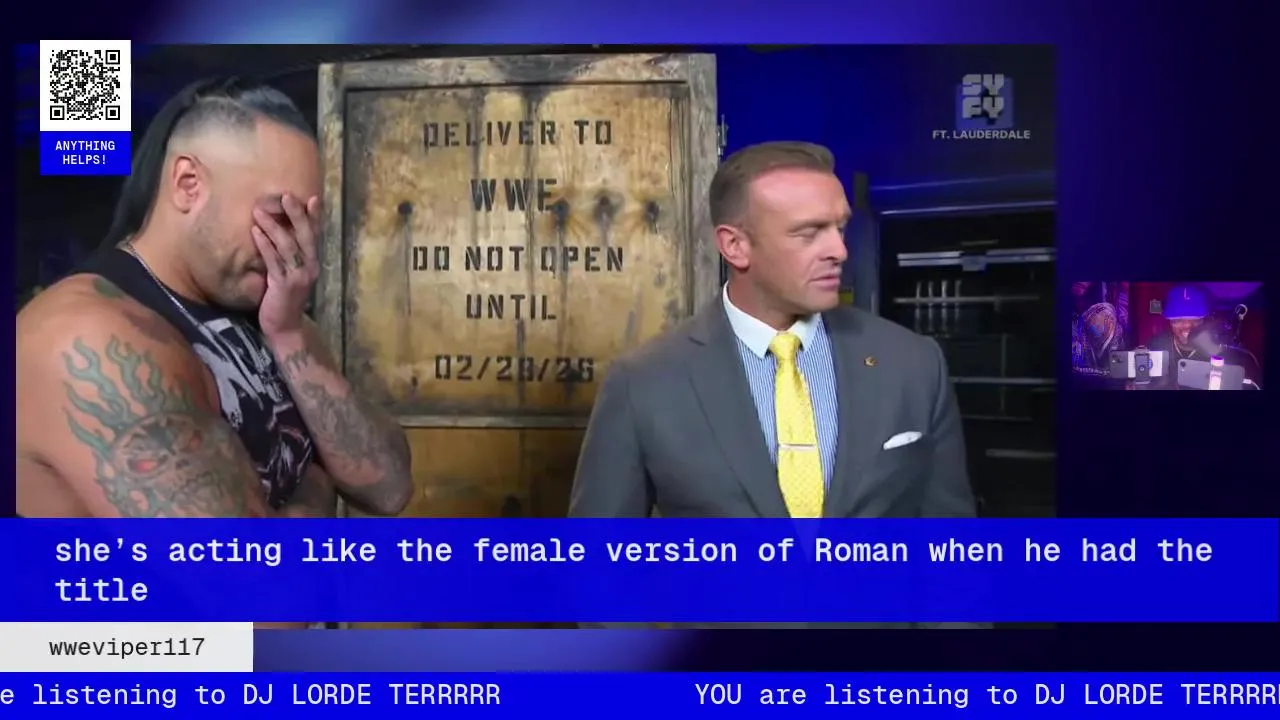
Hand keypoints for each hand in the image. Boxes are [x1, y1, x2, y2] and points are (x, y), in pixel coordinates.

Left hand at [252, 193, 321, 338]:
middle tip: (286, 196)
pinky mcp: (284, 285)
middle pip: (305, 236)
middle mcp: (309, 268)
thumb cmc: (283, 302)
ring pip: (288, 246)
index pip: (314, 236)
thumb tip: (277, 237)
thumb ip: (287, 259)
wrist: (284, 329)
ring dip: (273, 226)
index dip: (315, 218)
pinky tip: (255, 232)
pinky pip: (274, 261)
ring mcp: (298, 276)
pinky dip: (264, 245)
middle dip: (296, 215)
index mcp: (312, 264)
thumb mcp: (289, 276)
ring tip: (259, 211)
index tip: (314, 198)